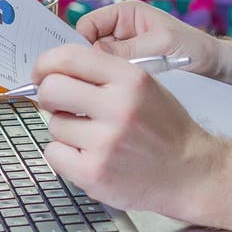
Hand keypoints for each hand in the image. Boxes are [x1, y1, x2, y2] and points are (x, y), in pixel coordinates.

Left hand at [32, 43, 216, 217]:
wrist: (189, 170)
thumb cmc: (165, 128)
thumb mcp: (145, 86)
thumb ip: (105, 74)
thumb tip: (55, 71)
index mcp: (131, 79)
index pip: (69, 57)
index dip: (46, 64)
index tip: (42, 72)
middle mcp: (119, 107)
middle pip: (51, 90)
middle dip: (50, 96)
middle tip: (61, 104)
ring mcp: (106, 142)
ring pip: (53, 125)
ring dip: (65, 129)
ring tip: (93, 136)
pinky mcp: (94, 174)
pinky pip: (54, 155)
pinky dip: (65, 155)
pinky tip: (89, 155)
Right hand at [77, 0, 231, 80]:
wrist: (217, 68)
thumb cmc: (195, 48)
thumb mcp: (161, 45)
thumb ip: (128, 49)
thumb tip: (94, 55)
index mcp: (124, 14)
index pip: (85, 26)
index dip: (76, 45)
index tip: (71, 66)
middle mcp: (119, 32)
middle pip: (86, 48)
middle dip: (84, 64)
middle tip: (81, 84)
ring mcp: (123, 53)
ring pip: (95, 66)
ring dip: (97, 79)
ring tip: (99, 94)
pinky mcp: (129, 73)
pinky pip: (109, 79)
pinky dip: (107, 89)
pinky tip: (109, 100)